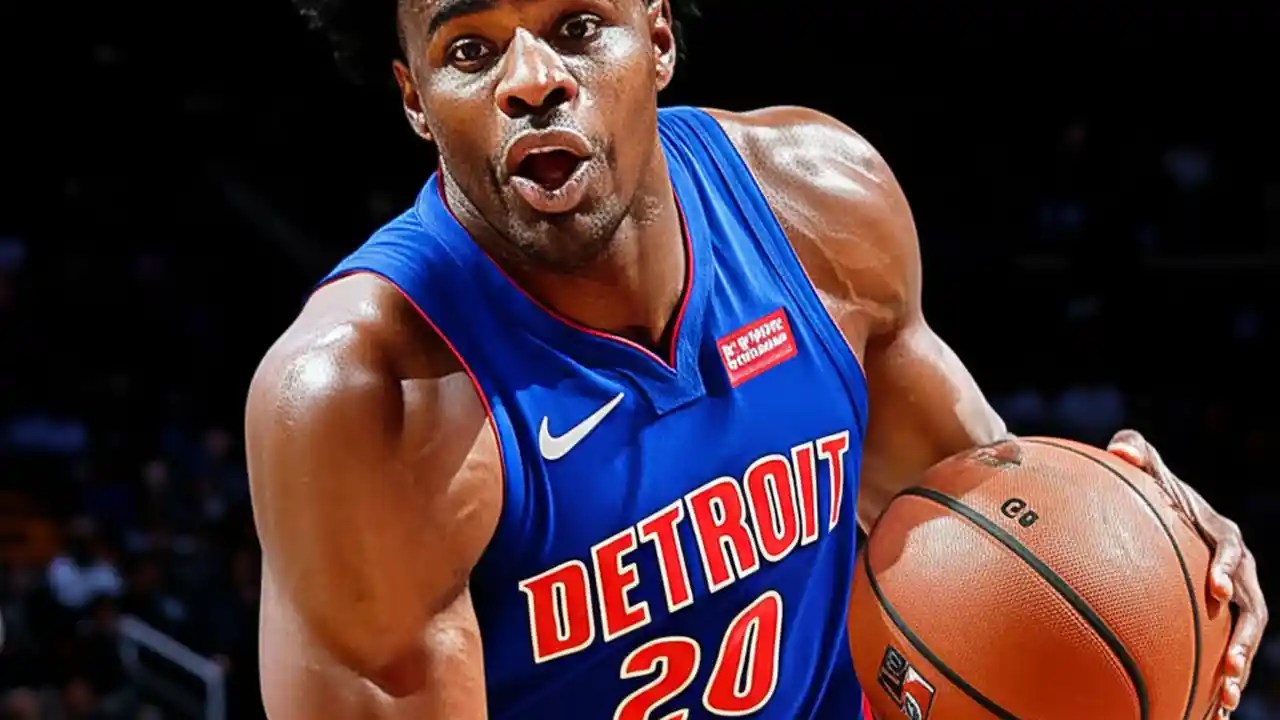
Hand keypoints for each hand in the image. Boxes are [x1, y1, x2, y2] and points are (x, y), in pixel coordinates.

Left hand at [1107, 429, 1267, 717]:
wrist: (1160, 518)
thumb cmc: (1152, 493)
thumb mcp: (1145, 469)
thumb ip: (1137, 454)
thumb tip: (1120, 448)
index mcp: (1221, 534)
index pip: (1231, 550)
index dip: (1228, 568)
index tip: (1217, 589)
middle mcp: (1237, 570)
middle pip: (1252, 608)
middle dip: (1244, 639)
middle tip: (1229, 664)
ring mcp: (1234, 599)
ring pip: (1244, 639)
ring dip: (1238, 670)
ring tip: (1223, 700)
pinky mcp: (1220, 621)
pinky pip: (1224, 653)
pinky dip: (1217, 682)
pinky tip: (1206, 713)